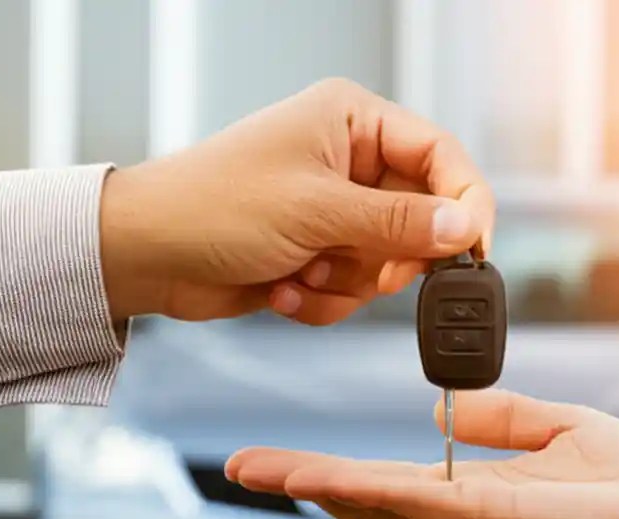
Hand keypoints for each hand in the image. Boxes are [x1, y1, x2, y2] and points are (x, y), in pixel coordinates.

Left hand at [98, 77, 493, 325]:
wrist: (146, 255)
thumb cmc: (212, 205)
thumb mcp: (317, 210)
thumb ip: (399, 222)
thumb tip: (465, 228)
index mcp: (352, 120)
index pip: (440, 155)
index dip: (465, 202)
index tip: (472, 249)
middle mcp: (349, 161)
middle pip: (421, 218)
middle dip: (390, 256)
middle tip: (373, 274)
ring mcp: (334, 210)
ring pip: (389, 262)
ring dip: (348, 282)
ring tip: (302, 271)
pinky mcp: (318, 252)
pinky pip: (355, 289)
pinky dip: (325, 298)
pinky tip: (283, 286)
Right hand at [225, 388, 618, 518]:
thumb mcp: (561, 427)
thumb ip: (503, 418)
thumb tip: (448, 408)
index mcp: (476, 495)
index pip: (386, 481)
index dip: (328, 470)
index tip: (275, 458)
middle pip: (368, 502)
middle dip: (303, 485)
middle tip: (240, 467)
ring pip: (386, 508)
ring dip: (323, 488)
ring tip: (266, 472)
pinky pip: (434, 508)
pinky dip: (379, 495)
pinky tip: (335, 480)